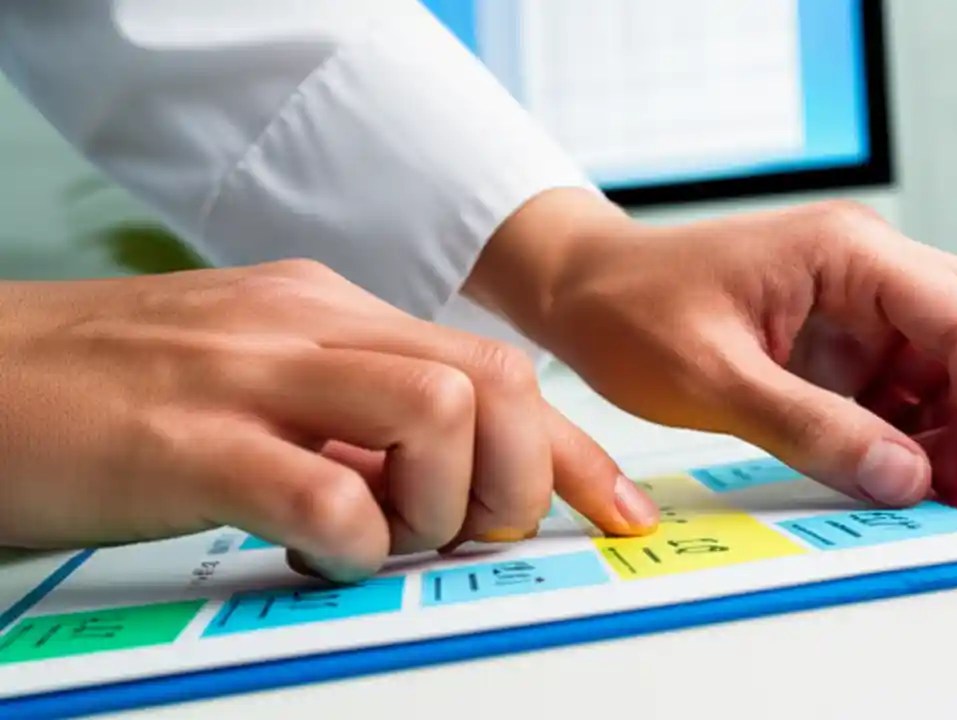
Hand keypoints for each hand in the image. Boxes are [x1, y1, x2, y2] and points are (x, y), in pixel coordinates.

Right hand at [0, 261, 656, 581]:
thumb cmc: (116, 388)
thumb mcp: (255, 379)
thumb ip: (346, 416)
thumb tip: (436, 480)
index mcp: (329, 312)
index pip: (496, 367)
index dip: (574, 450)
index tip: (616, 509)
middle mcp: (307, 326)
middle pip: (495, 380)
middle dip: (522, 476)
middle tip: (468, 531)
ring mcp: (252, 376)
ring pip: (439, 416)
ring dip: (442, 504)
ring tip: (384, 537)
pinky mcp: (192, 442)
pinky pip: (329, 494)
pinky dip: (354, 546)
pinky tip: (316, 556)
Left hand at [469, 191, 956, 507]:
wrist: (582, 290)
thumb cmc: (629, 308)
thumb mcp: (713, 377)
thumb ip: (811, 428)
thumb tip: (905, 479)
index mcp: (845, 250)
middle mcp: (867, 266)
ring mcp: (859, 302)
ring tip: (929, 487)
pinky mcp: (843, 338)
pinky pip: (909, 384)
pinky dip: (919, 430)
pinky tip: (896, 468)